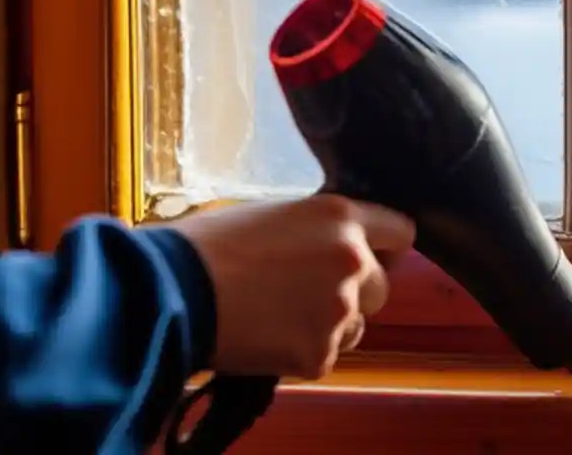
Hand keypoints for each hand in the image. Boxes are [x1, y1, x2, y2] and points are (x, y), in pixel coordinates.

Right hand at [165, 194, 415, 378]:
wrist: (170, 292)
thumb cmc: (208, 246)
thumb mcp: (274, 216)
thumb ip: (317, 230)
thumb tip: (335, 243)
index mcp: (340, 218)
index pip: (401, 233)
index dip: (386, 248)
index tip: (373, 257)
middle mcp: (352, 262)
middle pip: (382, 288)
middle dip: (356, 293)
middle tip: (307, 294)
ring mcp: (339, 311)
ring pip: (355, 326)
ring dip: (329, 325)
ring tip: (277, 316)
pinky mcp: (318, 354)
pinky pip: (323, 356)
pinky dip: (299, 352)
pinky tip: (264, 337)